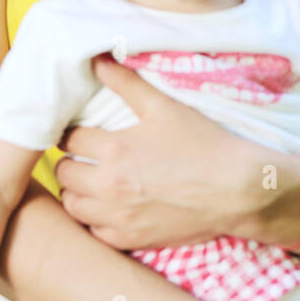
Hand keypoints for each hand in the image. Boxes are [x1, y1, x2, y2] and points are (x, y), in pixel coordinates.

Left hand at [56, 57, 246, 248]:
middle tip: (87, 156)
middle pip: (64, 173)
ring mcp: (117, 217)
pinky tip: (111, 207)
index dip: (73, 132)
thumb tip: (97, 61)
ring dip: (78, 191)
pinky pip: (93, 232)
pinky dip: (95, 219)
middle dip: (72, 160)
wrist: (236, 190)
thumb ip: (127, 83)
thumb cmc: (204, 145)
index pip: (69, 139)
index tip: (81, 132)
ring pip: (72, 205)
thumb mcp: (165, 107)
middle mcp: (109, 186)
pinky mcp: (129, 239)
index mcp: (115, 149)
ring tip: (94, 180)